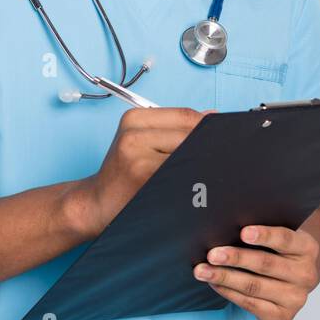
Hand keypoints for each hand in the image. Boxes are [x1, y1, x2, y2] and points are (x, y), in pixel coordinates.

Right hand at [74, 106, 214, 236]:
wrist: (96, 203)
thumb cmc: (125, 174)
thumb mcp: (142, 141)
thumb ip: (175, 128)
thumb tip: (214, 116)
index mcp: (134, 119)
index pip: (186, 116)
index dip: (209, 128)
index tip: (223, 138)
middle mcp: (133, 134)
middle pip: (189, 134)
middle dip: (209, 147)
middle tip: (220, 161)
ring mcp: (138, 157)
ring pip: (189, 154)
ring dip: (203, 165)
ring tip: (202, 176)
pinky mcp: (144, 177)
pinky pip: (181, 174)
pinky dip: (193, 180)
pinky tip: (193, 188)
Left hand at [194, 223, 319, 319]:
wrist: (294, 279)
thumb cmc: (279, 252)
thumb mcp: (279, 239)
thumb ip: (263, 232)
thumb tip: (228, 224)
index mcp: (307, 248)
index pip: (285, 239)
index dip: (264, 235)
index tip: (242, 232)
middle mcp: (305, 274)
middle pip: (265, 264)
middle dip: (236, 258)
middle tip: (212, 254)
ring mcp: (295, 298)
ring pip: (254, 286)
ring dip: (224, 277)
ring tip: (203, 270)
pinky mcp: (283, 316)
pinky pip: (250, 303)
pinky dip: (229, 292)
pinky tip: (214, 283)